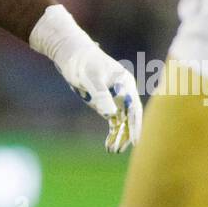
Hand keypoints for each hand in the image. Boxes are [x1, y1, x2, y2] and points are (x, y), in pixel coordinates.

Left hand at [29, 5, 142, 152]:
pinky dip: (112, 132)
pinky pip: (113, 120)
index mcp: (125, 83)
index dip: (136, 125)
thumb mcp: (91, 78)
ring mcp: (115, 98)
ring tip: (112, 151)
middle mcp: (123, 92)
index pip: (134, 108)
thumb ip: (101, 95)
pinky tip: (108, 144)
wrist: (71, 55)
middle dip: (126, 134)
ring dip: (119, 136)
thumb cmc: (83, 62)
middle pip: (130, 117)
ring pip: (121, 121)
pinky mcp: (105, 102)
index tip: (135, 141)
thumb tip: (111, 115)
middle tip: (119, 150)